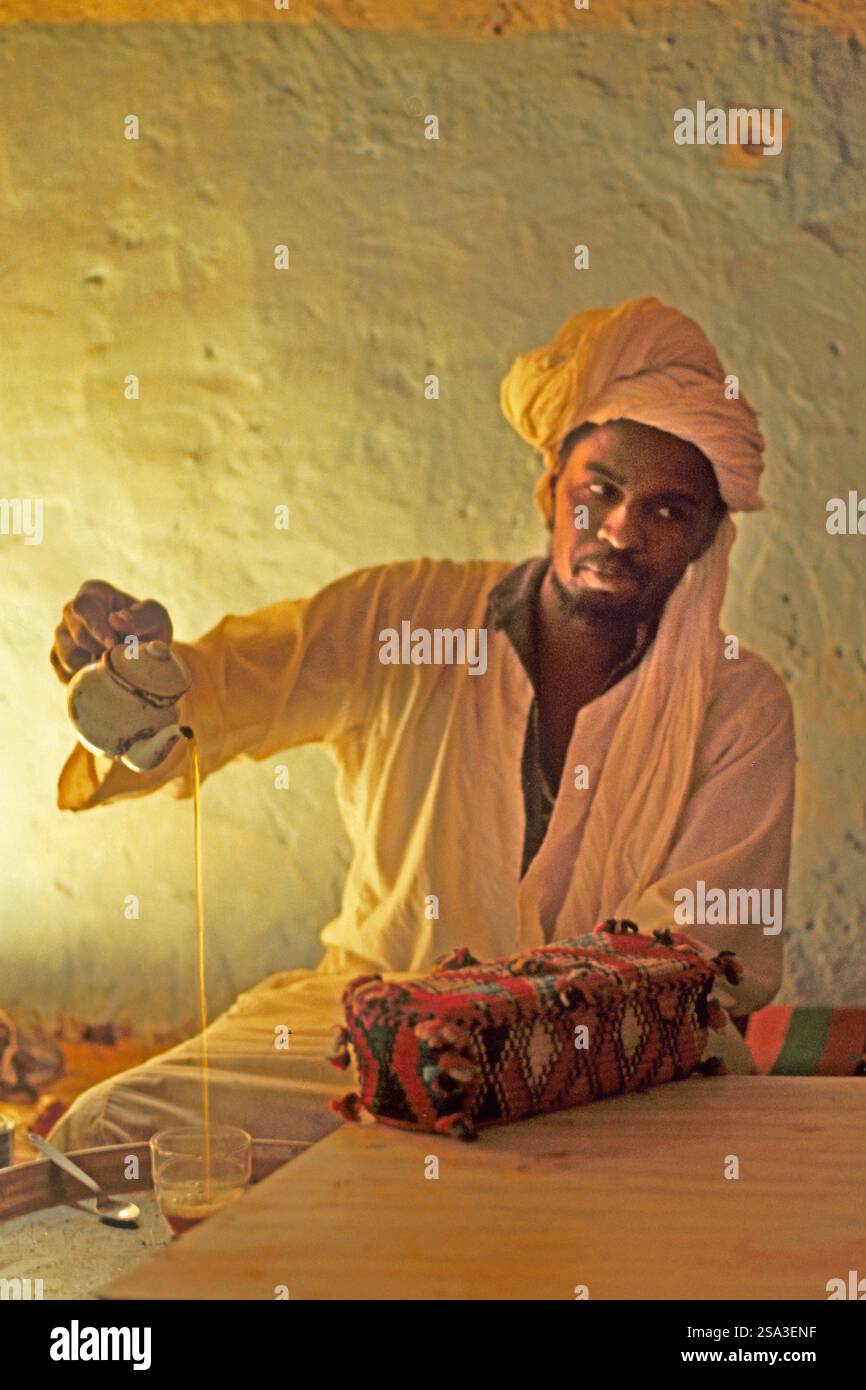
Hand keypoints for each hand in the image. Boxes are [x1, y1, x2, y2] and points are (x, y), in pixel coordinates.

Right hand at [50, 580, 172, 684]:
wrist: (143, 655)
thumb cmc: (149, 630)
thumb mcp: (157, 618)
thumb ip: (142, 616)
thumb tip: (116, 620)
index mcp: (93, 593)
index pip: (83, 607)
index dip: (96, 627)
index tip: (112, 644)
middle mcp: (71, 612)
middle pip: (75, 634)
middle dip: (100, 650)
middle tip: (120, 658)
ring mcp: (62, 635)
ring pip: (67, 656)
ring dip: (92, 665)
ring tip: (113, 664)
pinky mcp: (58, 658)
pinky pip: (63, 672)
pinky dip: (83, 678)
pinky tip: (100, 674)